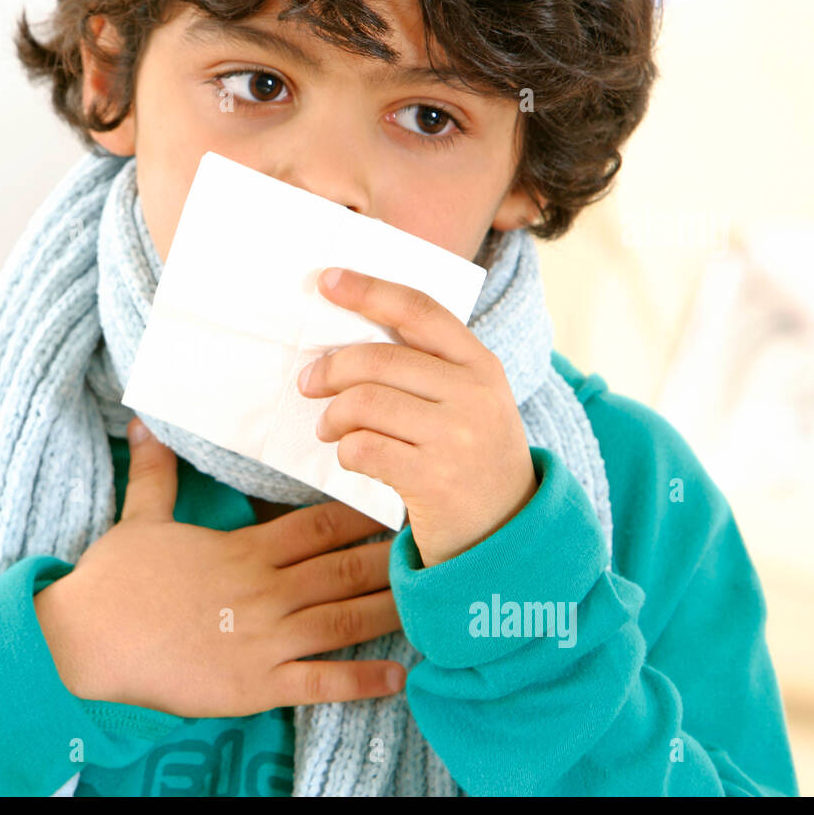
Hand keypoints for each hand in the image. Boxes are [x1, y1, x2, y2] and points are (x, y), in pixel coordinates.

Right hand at [33, 417, 407, 718]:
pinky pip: (320, 683)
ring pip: (344, 620)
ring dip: (392, 610)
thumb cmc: (113, 582)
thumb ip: (155, 472)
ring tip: (434, 602)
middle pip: (344, 568)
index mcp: (242, 551)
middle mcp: (263, 592)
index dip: (363, 514)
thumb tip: (144, 421)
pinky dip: (362, 681)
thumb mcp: (138, 519)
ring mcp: (264, 641)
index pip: (317, 525)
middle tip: (436, 544)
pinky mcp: (256, 686)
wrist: (84, 644)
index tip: (398, 501)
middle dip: (393, 557)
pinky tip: (401, 677)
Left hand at [297, 266, 537, 566]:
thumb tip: (347, 339)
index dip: (369, 290)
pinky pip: (362, 448)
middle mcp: (474, 395)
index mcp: (481, 365)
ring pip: (364, 403)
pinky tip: (352, 458)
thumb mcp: (469, 403)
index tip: (327, 281)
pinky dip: (345, 452)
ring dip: (333, 417)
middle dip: (330, 370)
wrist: (505, 532)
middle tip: (308, 383)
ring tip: (329, 430)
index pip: (419, 310)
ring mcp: (456, 437)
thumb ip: (428, 369)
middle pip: (377, 359)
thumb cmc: (470, 459)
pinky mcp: (433, 479)